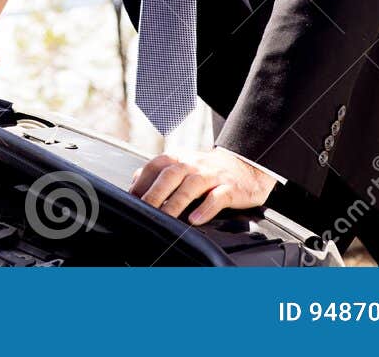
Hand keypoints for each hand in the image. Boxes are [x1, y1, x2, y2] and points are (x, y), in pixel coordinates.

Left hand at [128, 148, 276, 224]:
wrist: (247, 166)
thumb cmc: (209, 171)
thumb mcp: (183, 166)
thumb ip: (159, 174)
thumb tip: (133, 186)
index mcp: (179, 158)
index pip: (155, 165)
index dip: (142, 181)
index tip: (132, 200)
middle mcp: (193, 164)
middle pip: (170, 174)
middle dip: (155, 193)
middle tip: (145, 210)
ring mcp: (212, 175)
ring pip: (191, 185)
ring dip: (176, 202)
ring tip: (166, 217)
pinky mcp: (230, 188)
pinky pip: (217, 197)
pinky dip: (206, 208)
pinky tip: (196, 220)